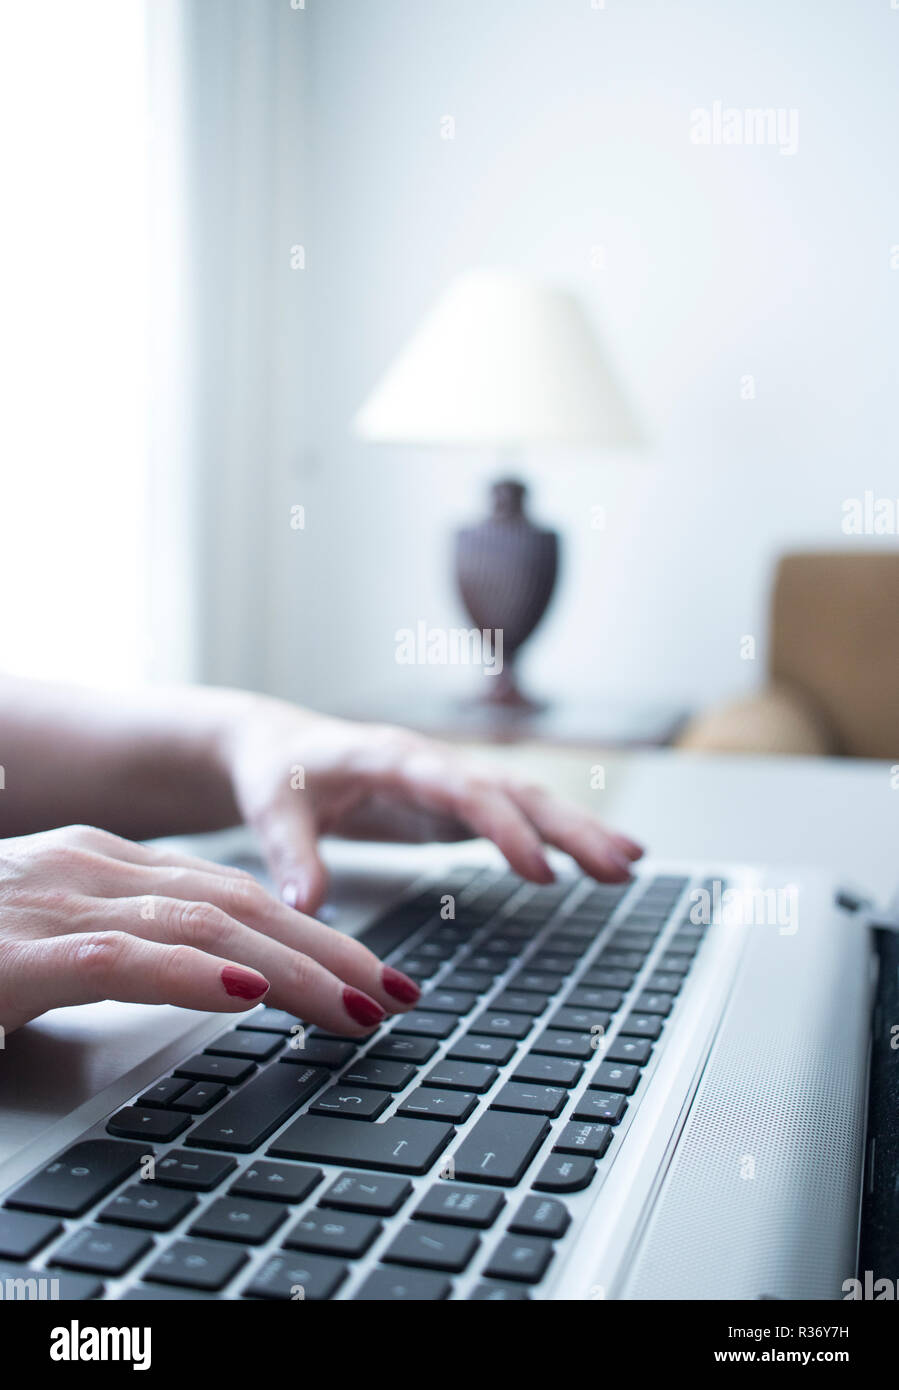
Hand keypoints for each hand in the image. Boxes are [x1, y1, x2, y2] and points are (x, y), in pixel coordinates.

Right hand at [0, 824, 421, 1035]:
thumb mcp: (49, 938)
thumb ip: (121, 942)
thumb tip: (215, 968)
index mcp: (99, 863)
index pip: (232, 891)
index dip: (313, 930)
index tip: (370, 973)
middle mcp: (85, 867)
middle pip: (238, 901)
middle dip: (330, 948)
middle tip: (397, 993)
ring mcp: (50, 903)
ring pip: (202, 925)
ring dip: (294, 968)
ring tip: (359, 1006)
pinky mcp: (15, 952)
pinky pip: (120, 959)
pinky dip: (191, 974)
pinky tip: (247, 994)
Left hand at [223, 701, 643, 914]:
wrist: (279, 747)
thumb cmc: (279, 774)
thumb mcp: (273, 811)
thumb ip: (293, 854)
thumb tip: (308, 905)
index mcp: (390, 757)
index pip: (460, 789)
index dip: (502, 828)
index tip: (539, 869)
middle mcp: (432, 763)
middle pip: (513, 791)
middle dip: (568, 826)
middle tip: (620, 864)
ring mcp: (449, 781)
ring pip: (527, 800)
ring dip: (579, 829)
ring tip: (631, 862)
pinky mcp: (455, 802)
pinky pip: (517, 815)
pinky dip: (559, 835)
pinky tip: (597, 860)